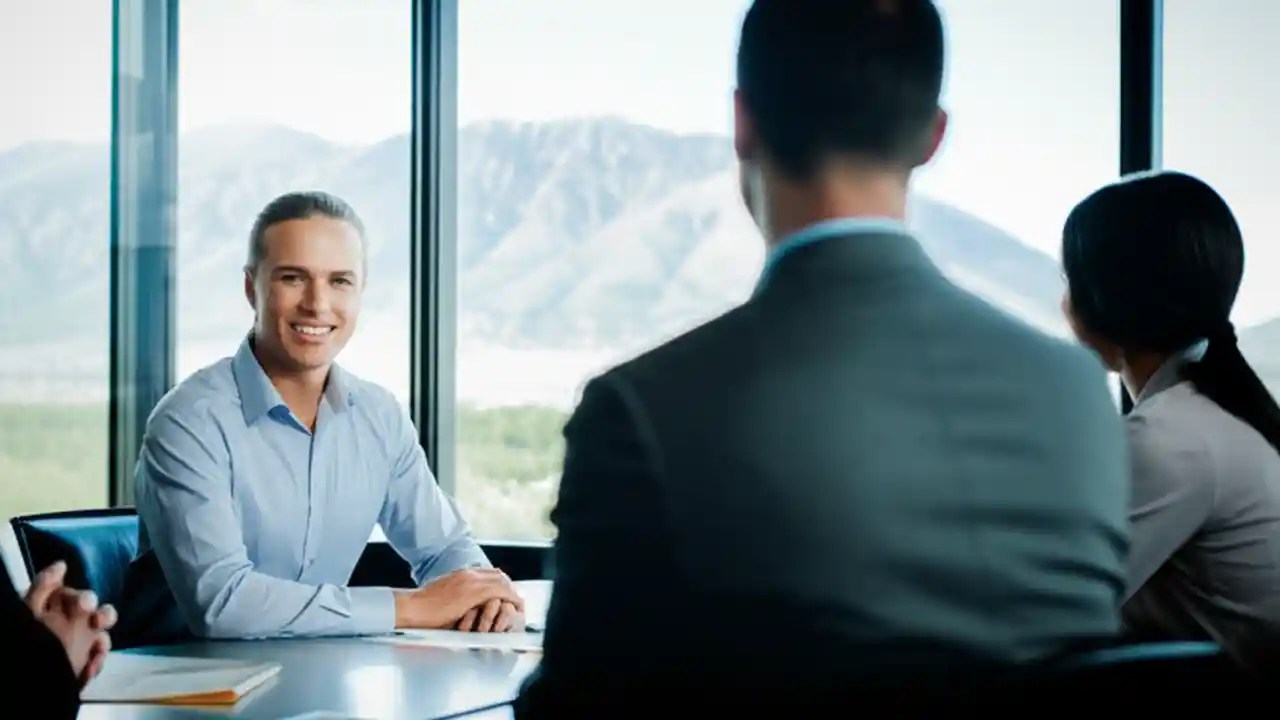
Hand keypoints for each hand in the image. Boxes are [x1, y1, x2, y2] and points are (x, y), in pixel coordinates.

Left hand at [25, 561, 115, 684]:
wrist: (38, 682)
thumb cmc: (37, 644)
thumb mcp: (32, 610)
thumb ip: (45, 585)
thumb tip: (61, 564)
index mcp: (49, 612)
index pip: (72, 596)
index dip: (82, 597)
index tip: (85, 605)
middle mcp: (64, 625)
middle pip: (93, 612)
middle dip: (103, 615)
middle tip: (99, 622)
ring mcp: (76, 645)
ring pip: (100, 633)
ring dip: (103, 639)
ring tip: (97, 649)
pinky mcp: (84, 663)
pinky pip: (98, 655)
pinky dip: (98, 659)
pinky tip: (91, 666)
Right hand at [393, 568, 523, 629]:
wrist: (413, 608)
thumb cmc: (423, 608)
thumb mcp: (443, 597)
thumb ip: (457, 597)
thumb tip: (464, 607)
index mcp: (461, 574)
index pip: (488, 573)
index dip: (499, 583)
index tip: (505, 594)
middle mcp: (468, 574)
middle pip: (498, 575)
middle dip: (509, 587)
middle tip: (516, 600)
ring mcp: (471, 582)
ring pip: (502, 581)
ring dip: (512, 593)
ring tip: (519, 605)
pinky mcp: (473, 593)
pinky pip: (500, 591)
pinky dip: (510, 598)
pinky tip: (515, 607)